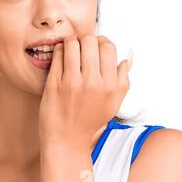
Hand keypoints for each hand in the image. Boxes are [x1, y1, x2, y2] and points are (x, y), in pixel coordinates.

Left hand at [38, 34, 132, 152]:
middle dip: (85, 40)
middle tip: (82, 47)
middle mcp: (92, 83)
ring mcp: (72, 83)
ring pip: (72, 43)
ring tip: (70, 50)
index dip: (102, 42)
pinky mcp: (54, 84)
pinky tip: (60, 57)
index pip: (108, 47)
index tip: (96, 47)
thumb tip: (127, 56)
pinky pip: (57, 54)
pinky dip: (59, 51)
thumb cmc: (90, 121)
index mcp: (110, 86)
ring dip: (70, 43)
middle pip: (90, 40)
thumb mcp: (113, 103)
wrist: (67, 141)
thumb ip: (123, 79)